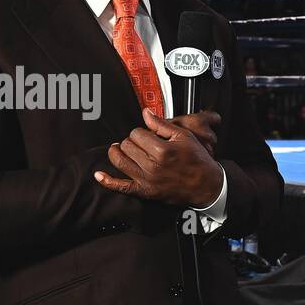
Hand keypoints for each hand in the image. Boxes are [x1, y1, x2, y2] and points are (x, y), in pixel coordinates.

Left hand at [95, 106, 223, 206]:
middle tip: (141, 143)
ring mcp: (147, 179)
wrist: (206, 185)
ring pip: (119, 160)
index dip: (142, 131)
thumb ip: (162, 124)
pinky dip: (108, 181)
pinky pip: (121, 187)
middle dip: (132, 141)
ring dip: (117, 153)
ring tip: (121, 149)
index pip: (137, 133)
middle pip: (127, 145)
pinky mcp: (145, 191)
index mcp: (162, 150)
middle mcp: (152, 165)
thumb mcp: (184, 137)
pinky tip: (99, 175)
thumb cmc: (198, 161)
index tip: (149, 135)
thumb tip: (146, 113)